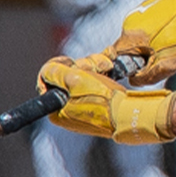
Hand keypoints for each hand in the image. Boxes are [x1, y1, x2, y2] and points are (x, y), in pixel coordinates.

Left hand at [38, 55, 175, 143]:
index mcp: (56, 112)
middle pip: (67, 79)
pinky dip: (101, 77)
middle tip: (93, 68)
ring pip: (82, 80)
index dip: (59, 66)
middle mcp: (66, 114)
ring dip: (93, 69)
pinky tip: (109, 71)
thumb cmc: (101, 99)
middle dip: (81, 67)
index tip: (70, 61)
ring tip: (106, 69)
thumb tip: (46, 70)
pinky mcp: (97, 109)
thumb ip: (55, 72)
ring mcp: (82, 111)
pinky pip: (93, 87)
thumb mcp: (74, 79)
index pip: (49, 82)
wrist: (129, 114)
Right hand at [111, 0, 175, 84]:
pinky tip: (172, 32)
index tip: (137, 70)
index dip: (124, 66)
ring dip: (150, 44)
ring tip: (170, 43)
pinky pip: (148, 25)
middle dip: (141, 56)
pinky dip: (156, 33)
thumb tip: (133, 79)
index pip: (114, 55)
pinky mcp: (150, 6)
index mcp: (130, 35)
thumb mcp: (167, 65)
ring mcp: (140, 11)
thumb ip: (146, 76)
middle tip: (160, 57)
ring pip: (139, 36)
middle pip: (128, 46)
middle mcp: (130, 21)